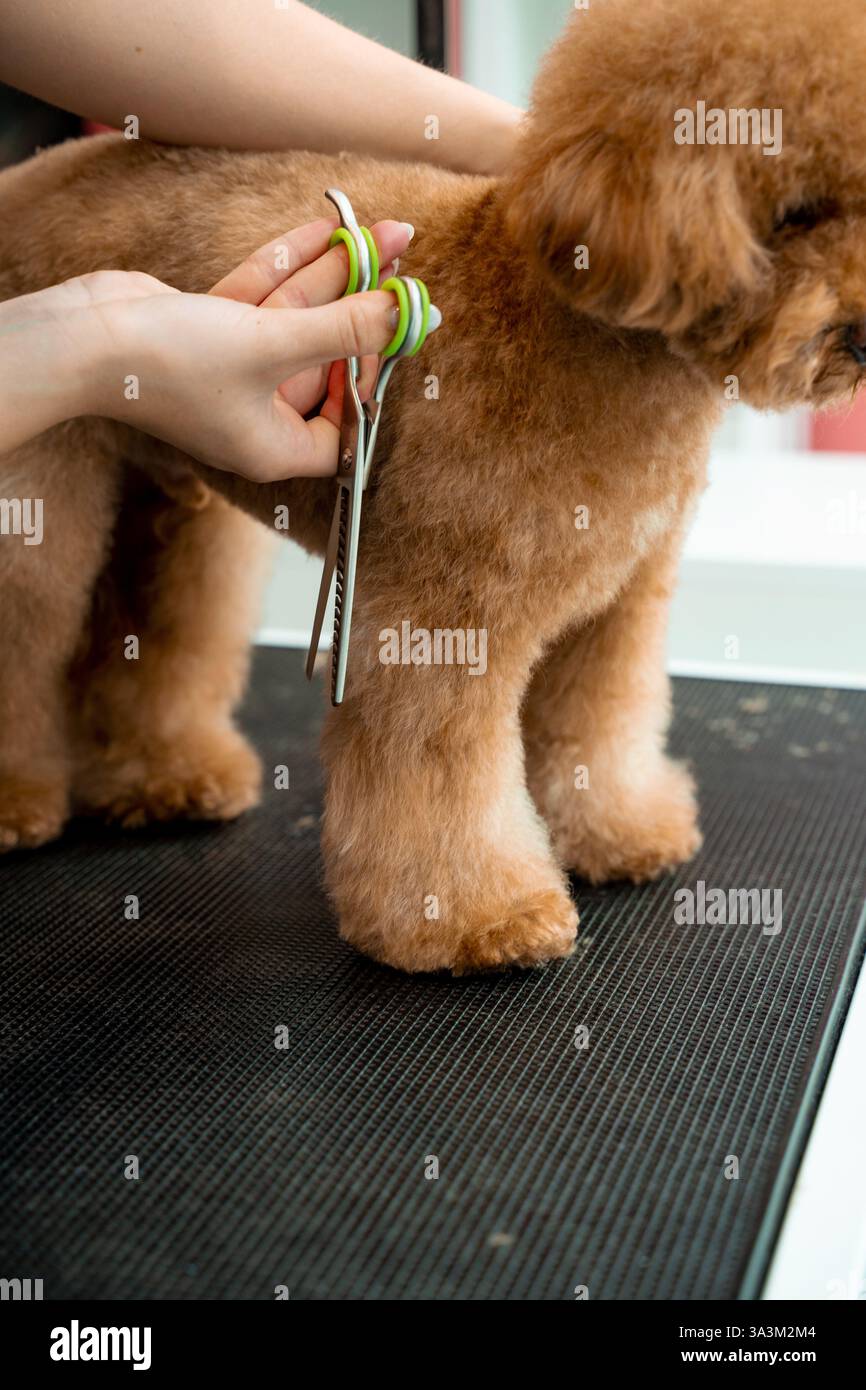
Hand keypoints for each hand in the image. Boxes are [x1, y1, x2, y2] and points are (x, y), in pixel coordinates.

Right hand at [0, 216, 437, 478]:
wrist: (84, 337)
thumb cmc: (176, 363)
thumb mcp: (276, 346)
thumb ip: (347, 329)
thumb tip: (412, 315)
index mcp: (274, 447)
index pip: (346, 428)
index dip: (371, 385)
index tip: (387, 336)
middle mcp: (257, 416)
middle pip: (327, 361)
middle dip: (363, 306)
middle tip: (403, 257)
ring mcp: (232, 374)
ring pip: (299, 323)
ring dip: (336, 276)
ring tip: (383, 229)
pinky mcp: (209, 334)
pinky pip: (263, 302)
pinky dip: (290, 268)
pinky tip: (326, 229)